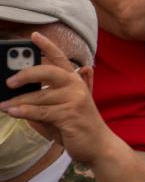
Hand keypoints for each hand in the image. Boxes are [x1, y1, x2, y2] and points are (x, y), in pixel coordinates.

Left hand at [0, 32, 112, 165]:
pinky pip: (41, 111)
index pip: (60, 59)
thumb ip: (45, 97)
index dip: (48, 46)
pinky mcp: (70, 115)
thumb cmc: (76, 126)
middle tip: (8, 81)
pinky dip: (24, 112)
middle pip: (48, 71)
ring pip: (39, 96)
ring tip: (3, 105)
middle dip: (26, 74)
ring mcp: (74, 100)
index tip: (34, 35)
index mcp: (74, 81)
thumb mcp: (61, 108)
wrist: (98, 145)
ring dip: (17, 102)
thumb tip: (18, 93)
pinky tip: (13, 112)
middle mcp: (76, 86)